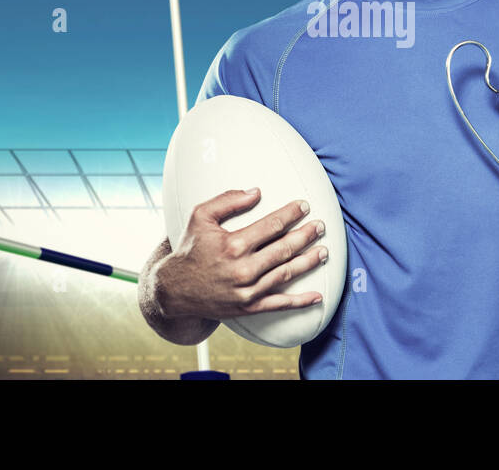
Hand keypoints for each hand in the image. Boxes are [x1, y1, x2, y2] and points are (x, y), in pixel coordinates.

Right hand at [154, 188, 328, 320]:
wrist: (174, 290)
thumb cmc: (190, 249)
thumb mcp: (200, 217)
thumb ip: (227, 200)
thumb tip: (257, 191)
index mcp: (233, 244)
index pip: (272, 225)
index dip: (291, 214)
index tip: (305, 206)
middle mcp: (243, 269)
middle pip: (284, 249)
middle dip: (306, 235)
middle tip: (321, 226)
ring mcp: (247, 291)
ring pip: (286, 274)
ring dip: (309, 262)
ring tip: (324, 251)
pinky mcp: (248, 307)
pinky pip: (279, 304)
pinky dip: (300, 301)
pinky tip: (317, 295)